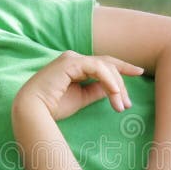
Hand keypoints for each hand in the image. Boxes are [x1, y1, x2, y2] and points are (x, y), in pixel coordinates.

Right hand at [14, 50, 143, 120]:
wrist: (32, 111)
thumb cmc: (52, 107)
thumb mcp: (81, 98)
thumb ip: (96, 90)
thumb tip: (113, 88)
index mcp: (75, 66)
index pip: (103, 64)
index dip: (122, 68)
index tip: (139, 73)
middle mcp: (74, 58)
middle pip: (107, 65)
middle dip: (121, 84)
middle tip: (127, 105)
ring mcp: (71, 59)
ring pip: (104, 66)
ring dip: (116, 86)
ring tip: (121, 105)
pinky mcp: (70, 63)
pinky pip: (97, 67)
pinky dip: (108, 79)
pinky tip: (115, 92)